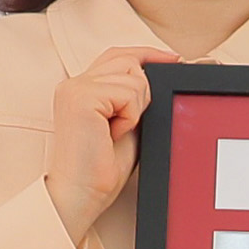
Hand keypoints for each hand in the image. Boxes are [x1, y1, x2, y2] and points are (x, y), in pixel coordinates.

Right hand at [44, 47, 153, 236]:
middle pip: (129, 60)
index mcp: (80, 87)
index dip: (147, 54)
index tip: (175, 60)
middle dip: (143, 91)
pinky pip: (129, 93)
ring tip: (115, 132)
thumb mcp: (126, 122)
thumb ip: (135, 97)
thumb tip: (166, 72)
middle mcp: (73, 83)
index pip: (118, 54)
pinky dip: (130, 117)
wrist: (82, 194)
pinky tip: (112, 134)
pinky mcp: (81, 97)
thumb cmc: (102, 167)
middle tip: (128, 124)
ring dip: (136, 108)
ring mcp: (75, 88)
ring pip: (134, 76)